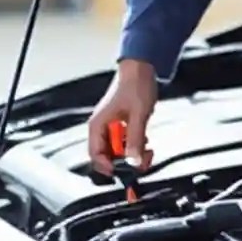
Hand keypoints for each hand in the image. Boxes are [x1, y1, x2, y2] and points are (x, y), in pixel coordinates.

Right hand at [87, 59, 158, 175]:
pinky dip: (135, 147)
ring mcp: (110, 128)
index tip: (125, 171)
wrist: (140, 69)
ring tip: (146, 148)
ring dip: (132, 154)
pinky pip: (124, 144)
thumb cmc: (135, 86)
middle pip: (107, 157)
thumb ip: (135, 140)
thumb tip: (134, 162)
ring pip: (117, 152)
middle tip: (142, 160)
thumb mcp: (138, 116)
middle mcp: (101, 129)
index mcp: (98, 125)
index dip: (109, 167)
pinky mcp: (120, 126)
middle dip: (125, 162)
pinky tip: (145, 140)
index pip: (95, 155)